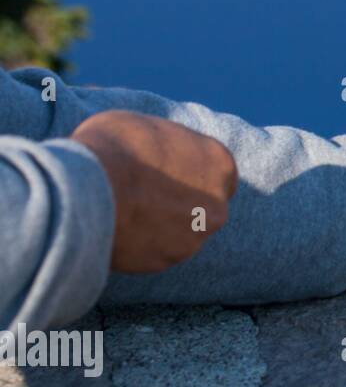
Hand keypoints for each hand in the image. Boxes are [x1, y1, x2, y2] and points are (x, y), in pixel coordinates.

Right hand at [70, 110, 238, 273]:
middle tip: (145, 196)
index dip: (193, 174)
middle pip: (204, 206)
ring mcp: (195, 236)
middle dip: (180, 203)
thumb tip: (159, 152)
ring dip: (161, 226)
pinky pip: (157, 251)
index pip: (219, 174)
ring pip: (182, 232)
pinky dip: (141, 244)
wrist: (85, 189)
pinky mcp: (168, 260)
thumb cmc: (113, 148)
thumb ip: (165, 146)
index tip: (170, 175)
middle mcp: (218, 204)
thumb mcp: (145, 126)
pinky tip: (119, 229)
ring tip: (126, 212)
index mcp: (220, 163)